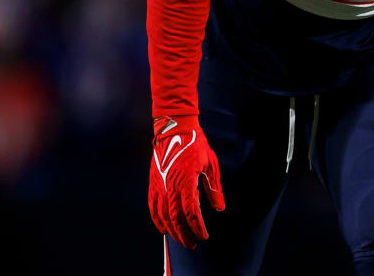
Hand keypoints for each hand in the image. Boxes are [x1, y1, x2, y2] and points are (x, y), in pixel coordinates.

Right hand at [148, 115, 224, 248]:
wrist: (175, 129)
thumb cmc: (195, 145)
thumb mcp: (210, 165)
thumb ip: (214, 189)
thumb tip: (219, 208)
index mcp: (186, 180)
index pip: (191, 210)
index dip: (197, 226)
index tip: (204, 236)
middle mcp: (170, 185)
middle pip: (176, 217)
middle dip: (185, 233)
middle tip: (193, 244)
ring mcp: (159, 185)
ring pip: (163, 215)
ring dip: (172, 230)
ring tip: (181, 239)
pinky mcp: (153, 183)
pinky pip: (153, 207)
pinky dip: (157, 220)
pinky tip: (164, 229)